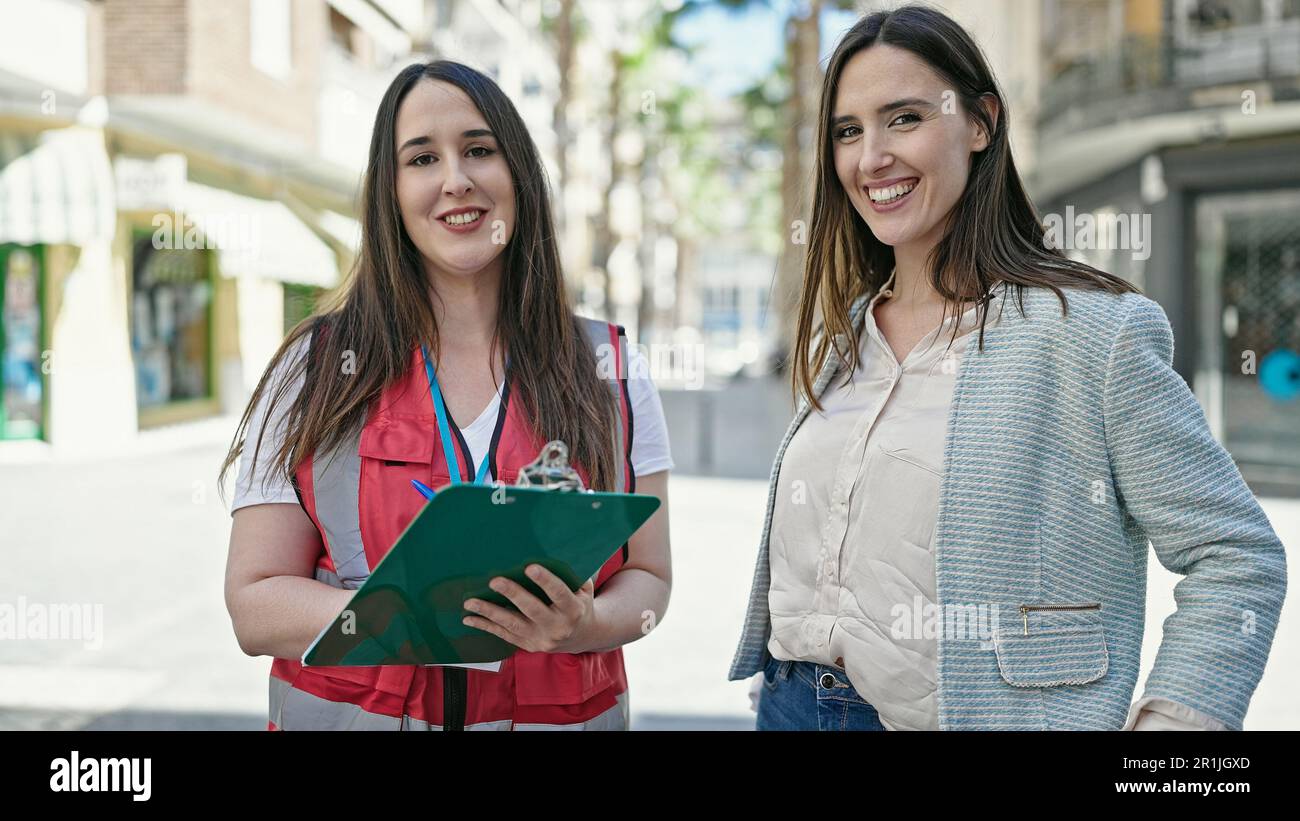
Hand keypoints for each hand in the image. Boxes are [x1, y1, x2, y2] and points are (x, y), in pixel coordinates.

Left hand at [461, 565, 595, 653]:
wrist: (581, 637)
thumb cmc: (579, 603)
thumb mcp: (584, 590)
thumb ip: (572, 574)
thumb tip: (555, 548)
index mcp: (574, 610)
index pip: (560, 594)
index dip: (546, 581)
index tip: (530, 567)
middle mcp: (557, 627)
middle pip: (532, 610)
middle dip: (513, 594)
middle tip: (495, 581)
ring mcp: (541, 639)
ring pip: (512, 625)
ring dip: (490, 612)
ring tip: (471, 602)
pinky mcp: (528, 645)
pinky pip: (504, 634)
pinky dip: (485, 626)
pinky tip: (469, 618)